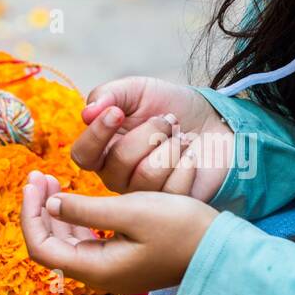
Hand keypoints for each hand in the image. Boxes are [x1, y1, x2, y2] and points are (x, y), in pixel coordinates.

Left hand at [21, 171, 217, 293]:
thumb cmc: (180, 227)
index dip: (30, 213)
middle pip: (50, 245)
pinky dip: (74, 217)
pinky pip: (85, 239)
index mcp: (96, 268)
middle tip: (38, 176)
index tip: (35, 180)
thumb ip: (86, 210)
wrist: (220, 248)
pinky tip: (74, 197)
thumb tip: (50, 204)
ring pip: (66, 241)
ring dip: (54, 212)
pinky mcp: (121, 257)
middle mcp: (99, 273)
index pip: (41, 246)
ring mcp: (110, 267)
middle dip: (39, 209)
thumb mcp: (131, 211)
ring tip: (50, 181)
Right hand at [72, 76, 233, 201]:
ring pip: (146, 176)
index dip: (96, 135)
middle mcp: (117, 176)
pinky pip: (173, 190)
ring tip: (183, 136)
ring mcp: (143, 195)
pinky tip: (191, 154)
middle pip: (118, 163)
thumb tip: (86, 113)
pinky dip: (187, 163)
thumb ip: (109, 94)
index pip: (83, 155)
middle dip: (149, 133)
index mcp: (103, 150)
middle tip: (169, 119)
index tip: (117, 113)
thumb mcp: (137, 90)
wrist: (212, 120)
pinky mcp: (171, 205)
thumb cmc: (169, 105)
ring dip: (171, 147)